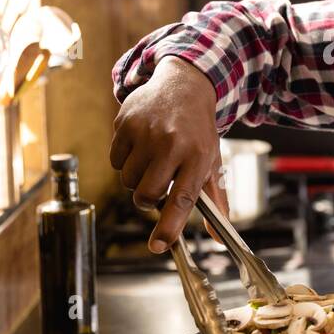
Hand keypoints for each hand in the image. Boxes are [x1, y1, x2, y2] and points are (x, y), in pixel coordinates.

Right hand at [109, 56, 228, 251]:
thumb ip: (216, 201)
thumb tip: (218, 236)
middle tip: (160, 183)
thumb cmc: (198, 131)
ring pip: (128, 181)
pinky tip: (141, 145)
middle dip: (150, 199)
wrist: (184, 86)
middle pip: (147, 196)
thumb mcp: (212, 162)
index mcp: (197, 156)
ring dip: (138, 178)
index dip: (169, 227)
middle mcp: (172, 143)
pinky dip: (125, 161)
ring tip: (153, 158)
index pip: (182, 200)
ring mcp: (145, 132)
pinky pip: (115, 162)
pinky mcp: (125, 123)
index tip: (158, 246)